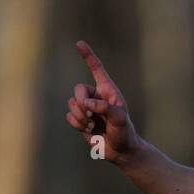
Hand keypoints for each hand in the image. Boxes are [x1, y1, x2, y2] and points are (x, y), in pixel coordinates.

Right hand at [66, 41, 137, 163]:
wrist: (120, 151)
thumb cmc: (124, 132)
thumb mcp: (119, 119)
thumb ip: (104, 108)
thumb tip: (86, 104)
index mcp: (108, 90)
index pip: (96, 69)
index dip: (88, 56)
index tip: (79, 43)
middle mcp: (96, 96)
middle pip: (78, 88)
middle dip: (81, 102)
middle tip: (90, 115)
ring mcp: (87, 108)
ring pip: (72, 103)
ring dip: (80, 117)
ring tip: (92, 126)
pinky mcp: (80, 120)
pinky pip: (69, 116)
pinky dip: (76, 124)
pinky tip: (88, 130)